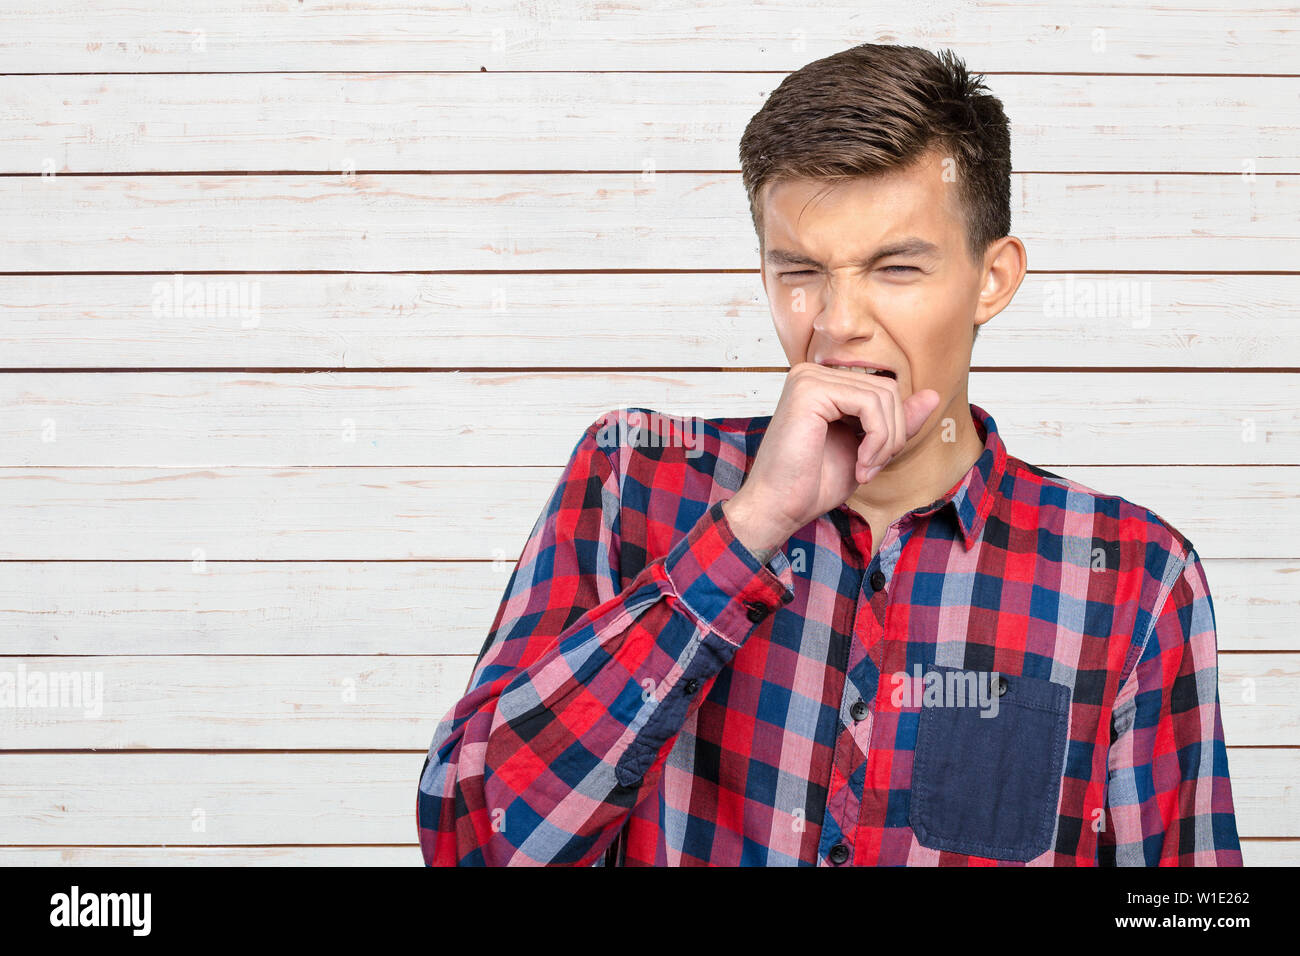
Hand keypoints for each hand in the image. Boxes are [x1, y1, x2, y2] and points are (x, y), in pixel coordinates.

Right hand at [723, 362, 940, 554]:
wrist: (779, 508)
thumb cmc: (813, 483)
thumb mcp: (868, 449)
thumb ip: (897, 421)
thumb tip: (933, 395)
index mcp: (823, 384)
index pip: (884, 389)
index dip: (893, 429)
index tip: (873, 463)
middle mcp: (813, 373)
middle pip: (888, 389)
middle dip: (892, 435)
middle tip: (871, 468)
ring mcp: (808, 378)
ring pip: (884, 396)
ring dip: (885, 441)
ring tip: (865, 468)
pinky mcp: (809, 390)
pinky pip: (870, 404)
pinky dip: (877, 439)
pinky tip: (860, 463)